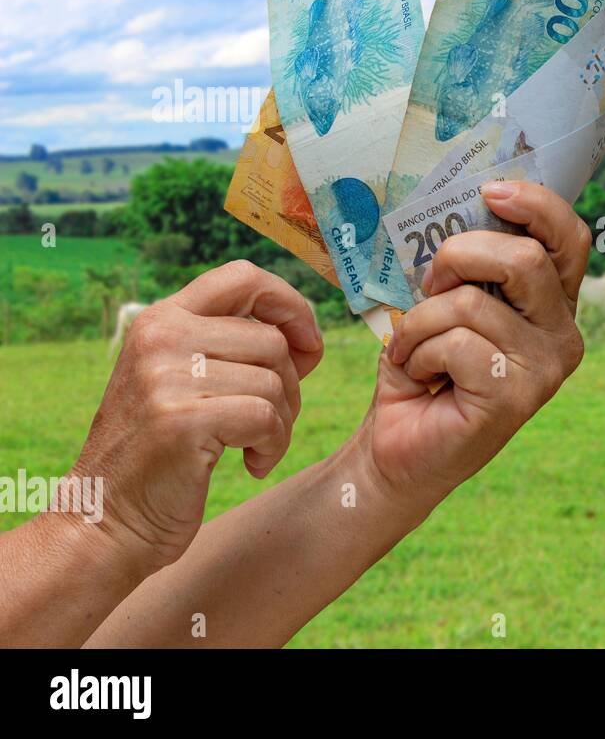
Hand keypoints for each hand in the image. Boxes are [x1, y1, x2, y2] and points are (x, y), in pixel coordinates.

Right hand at [75, 260, 322, 576]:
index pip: (243, 276)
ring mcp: (166, 377)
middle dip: (290, 385)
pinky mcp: (181, 419)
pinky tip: (251, 465)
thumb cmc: (159, 455)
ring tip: (255, 446)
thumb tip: (306, 332)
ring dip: (282, 422)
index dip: (291, 304)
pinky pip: (267, 417)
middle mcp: (161, 337)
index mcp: (161, 319)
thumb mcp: (180, 381)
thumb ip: (229, 347)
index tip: (307, 345)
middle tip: (270, 421)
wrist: (104, 522)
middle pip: (272, 339)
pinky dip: (273, 446)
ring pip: (275, 381)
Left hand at [360, 181, 588, 512]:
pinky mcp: (516, 397)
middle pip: (524, 259)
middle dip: (458, 256)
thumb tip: (461, 207)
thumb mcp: (445, 301)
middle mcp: (562, 334)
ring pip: (473, 303)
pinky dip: (418, 352)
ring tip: (412, 347)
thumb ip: (467, 263)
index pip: (569, 238)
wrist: (396, 445)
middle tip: (428, 284)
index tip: (490, 190)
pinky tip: (418, 376)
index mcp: (553, 303)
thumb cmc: (421, 366)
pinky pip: (456, 343)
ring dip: (421, 320)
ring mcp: (546, 368)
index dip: (537, 204)